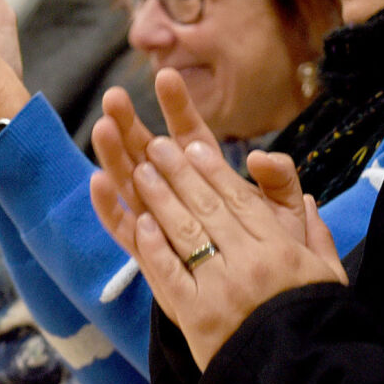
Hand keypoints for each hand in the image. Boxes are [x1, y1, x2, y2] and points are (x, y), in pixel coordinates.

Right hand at [90, 69, 314, 254]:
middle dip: (131, 124)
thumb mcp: (285, 215)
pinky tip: (98, 181)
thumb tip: (262, 157)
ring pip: (130, 183)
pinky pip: (124, 227)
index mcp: (210, 177)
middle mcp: (179, 194)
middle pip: (149, 153)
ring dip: (113, 156)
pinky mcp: (148, 252)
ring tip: (102, 127)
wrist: (262, 308)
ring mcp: (159, 221)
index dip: (178, 106)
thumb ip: (278, 182)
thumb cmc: (274, 257)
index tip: (166, 76)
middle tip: (113, 97)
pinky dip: (109, 206)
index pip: (190, 133)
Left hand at [91, 138, 344, 371]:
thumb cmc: (317, 326)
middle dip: (181, 173)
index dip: (215, 171)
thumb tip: (308, 201)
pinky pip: (171, 274)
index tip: (194, 146)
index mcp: (281, 251)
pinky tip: (141, 222)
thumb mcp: (329, 278)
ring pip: (187, 233)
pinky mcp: (198, 317)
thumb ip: (318, 237)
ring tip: (142, 172)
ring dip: (161, 199)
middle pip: (209, 208)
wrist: (304, 383)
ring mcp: (222, 289)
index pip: (242, 201)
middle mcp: (251, 263)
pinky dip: (154, 247)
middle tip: (158, 146)